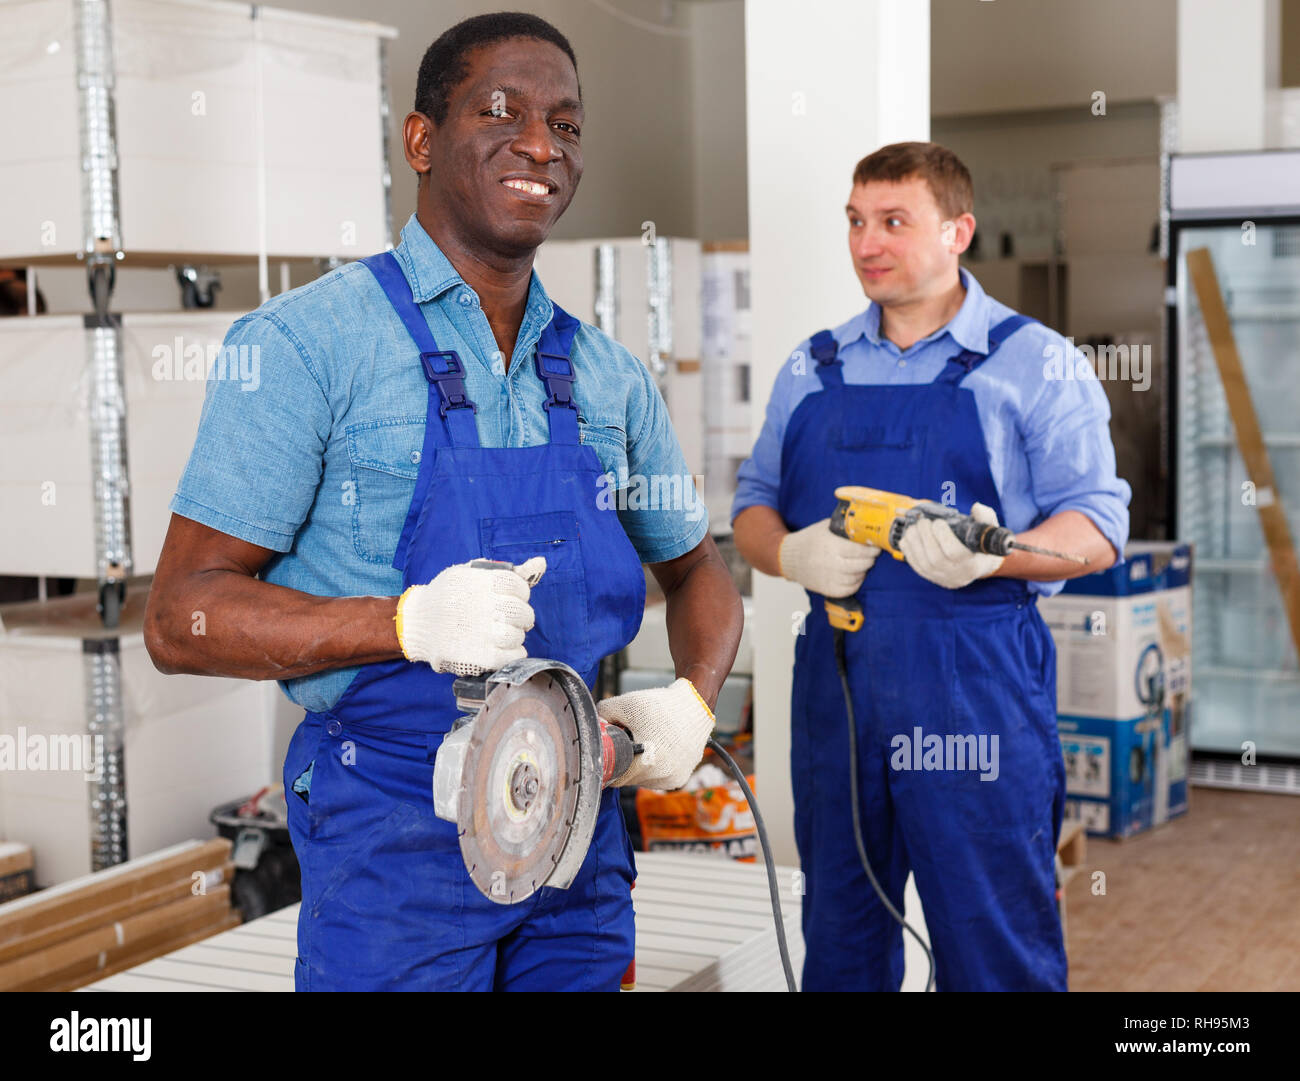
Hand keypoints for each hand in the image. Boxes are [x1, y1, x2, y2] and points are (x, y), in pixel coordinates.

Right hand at [395, 557, 545, 674]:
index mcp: (480, 582)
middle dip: (520, 616)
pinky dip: (514, 653)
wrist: (416, 623)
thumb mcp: (470, 574)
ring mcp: (480, 632)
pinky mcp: (479, 656)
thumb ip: (507, 570)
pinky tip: (502, 648)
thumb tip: (541, 563)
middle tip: (509, 619)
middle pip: (521, 612)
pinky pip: (512, 656)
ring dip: (515, 635)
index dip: (519, 594)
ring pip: (517, 635)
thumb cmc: (447, 596)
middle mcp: (482, 605)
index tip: (511, 598)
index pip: (518, 586)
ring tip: (502, 634)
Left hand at [598, 678, 715, 790]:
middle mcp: (661, 776)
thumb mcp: (626, 703)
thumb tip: (593, 724)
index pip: (616, 777)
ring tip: (645, 745)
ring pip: (644, 780)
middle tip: (627, 744)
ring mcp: (673, 779)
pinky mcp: (682, 778)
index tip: (609, 755)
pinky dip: (654, 768)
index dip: (610, 765)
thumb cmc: (661, 705)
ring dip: (640, 768)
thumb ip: (603, 714)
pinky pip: (659, 778)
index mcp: (646, 763)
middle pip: (629, 779)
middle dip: (625, 763)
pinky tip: (656, 750)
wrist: (695, 706)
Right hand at [778, 518, 879, 597]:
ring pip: (857, 577)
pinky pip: (850, 589)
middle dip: (870, 559)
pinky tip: (854, 575)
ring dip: (863, 570)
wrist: (789, 558)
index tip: (875, 546)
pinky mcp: (827, 589)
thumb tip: (865, 527)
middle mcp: (831, 562)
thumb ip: (844, 528)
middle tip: (871, 555)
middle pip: (862, 564)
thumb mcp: (825, 527)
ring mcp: (829, 577)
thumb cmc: (809, 540)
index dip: (871, 549)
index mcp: (831, 545)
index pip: (860, 550)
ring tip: (861, 564)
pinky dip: (856, 582)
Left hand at [899, 503, 1004, 588]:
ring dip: (914, 541)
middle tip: (923, 521)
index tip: (938, 522)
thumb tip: (976, 507)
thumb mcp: (989, 532)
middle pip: (935, 558)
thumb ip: (986, 518)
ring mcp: (941, 577)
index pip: (954, 552)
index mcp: (972, 564)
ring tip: (914, 527)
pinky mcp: (929, 577)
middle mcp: (956, 575)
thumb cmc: (981, 546)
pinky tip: (908, 537)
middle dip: (925, 536)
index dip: (943, 535)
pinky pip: (915, 565)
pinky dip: (908, 549)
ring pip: (922, 562)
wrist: (976, 567)